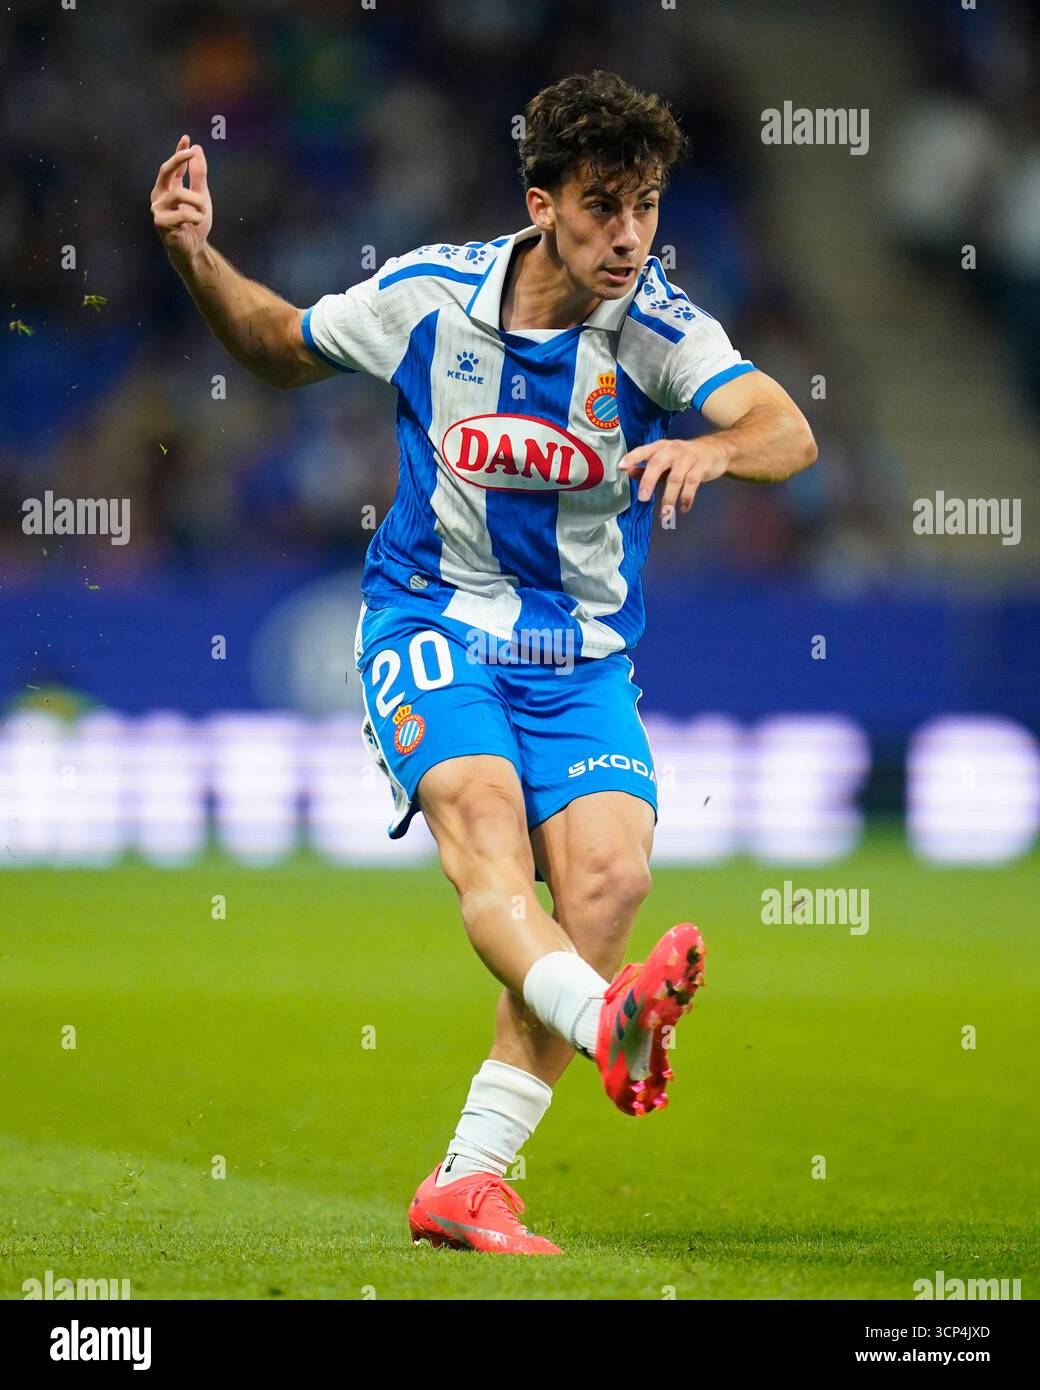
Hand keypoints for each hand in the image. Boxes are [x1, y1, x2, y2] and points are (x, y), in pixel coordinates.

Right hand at [150, 135, 212, 269]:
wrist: (193, 250)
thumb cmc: (195, 224)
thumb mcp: (201, 196)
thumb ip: (199, 176)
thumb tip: (197, 149)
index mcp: (168, 188)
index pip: (173, 166)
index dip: (179, 152)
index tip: (187, 138)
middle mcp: (160, 195)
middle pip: (165, 171)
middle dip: (178, 159)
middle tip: (192, 152)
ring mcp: (158, 208)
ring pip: (179, 194)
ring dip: (197, 201)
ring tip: (203, 211)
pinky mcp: (161, 223)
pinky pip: (182, 213)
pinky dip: (195, 216)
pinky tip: (196, 222)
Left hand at [619, 436, 728, 515]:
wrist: (716, 450)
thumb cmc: (684, 457)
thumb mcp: (665, 460)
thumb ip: (646, 467)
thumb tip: (628, 472)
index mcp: (661, 447)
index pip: (644, 451)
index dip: (632, 458)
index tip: (621, 467)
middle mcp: (673, 450)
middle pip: (658, 464)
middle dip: (648, 481)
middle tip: (643, 499)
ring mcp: (688, 458)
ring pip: (675, 479)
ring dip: (669, 499)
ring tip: (664, 515)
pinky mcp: (701, 467)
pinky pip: (692, 485)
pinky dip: (686, 499)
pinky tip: (683, 509)